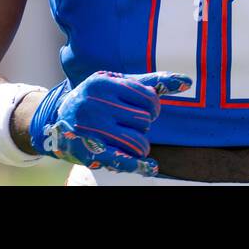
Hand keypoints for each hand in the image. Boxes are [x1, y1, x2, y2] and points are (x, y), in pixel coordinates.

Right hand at [28, 70, 191, 175]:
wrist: (61, 115)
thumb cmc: (98, 96)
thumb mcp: (119, 83)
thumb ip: (152, 82)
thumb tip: (188, 81)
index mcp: (103, 83)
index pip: (147, 97)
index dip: (153, 106)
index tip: (147, 109)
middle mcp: (95, 104)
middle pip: (143, 120)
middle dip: (144, 124)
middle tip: (131, 123)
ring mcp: (91, 129)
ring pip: (137, 142)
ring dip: (141, 144)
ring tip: (131, 138)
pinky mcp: (89, 150)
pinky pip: (120, 160)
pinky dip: (139, 165)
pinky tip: (151, 167)